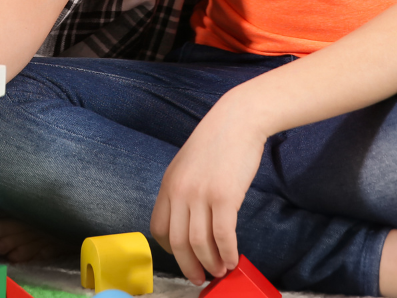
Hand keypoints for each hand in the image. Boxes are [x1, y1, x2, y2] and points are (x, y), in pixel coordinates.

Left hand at [150, 103, 265, 285]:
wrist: (238, 119)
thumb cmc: (217, 142)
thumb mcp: (188, 165)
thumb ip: (184, 190)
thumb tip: (190, 220)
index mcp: (168, 184)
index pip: (158, 229)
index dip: (170, 250)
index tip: (183, 258)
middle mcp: (179, 192)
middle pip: (177, 242)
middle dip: (189, 265)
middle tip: (199, 277)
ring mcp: (200, 195)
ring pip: (199, 243)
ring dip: (210, 263)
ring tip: (220, 270)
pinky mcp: (224, 197)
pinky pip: (222, 236)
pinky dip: (227, 252)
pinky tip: (233, 259)